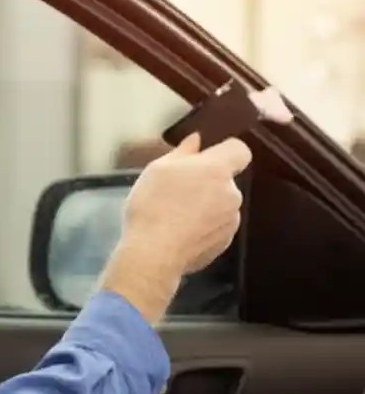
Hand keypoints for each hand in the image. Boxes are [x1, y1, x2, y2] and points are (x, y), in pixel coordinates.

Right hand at [100, 133, 252, 322]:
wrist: (154, 253)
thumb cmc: (153, 205)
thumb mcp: (158, 169)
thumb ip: (182, 152)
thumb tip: (197, 140)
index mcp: (217, 170)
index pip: (240, 150)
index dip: (226, 150)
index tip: (206, 157)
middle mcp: (231, 193)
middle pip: (226, 180)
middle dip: (208, 182)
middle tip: (178, 189)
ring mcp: (231, 220)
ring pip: (221, 204)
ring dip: (206, 205)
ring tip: (176, 214)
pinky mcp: (225, 242)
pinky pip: (217, 226)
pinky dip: (204, 226)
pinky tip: (180, 231)